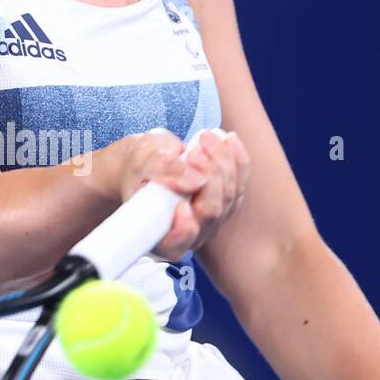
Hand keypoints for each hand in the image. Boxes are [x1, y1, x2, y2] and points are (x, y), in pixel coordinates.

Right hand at [118, 126, 250, 262]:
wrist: (146, 163)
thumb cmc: (138, 166)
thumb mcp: (141, 160)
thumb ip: (162, 168)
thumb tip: (194, 179)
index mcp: (159, 236)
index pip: (177, 243)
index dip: (184, 228)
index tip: (181, 204)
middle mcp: (190, 235)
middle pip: (211, 212)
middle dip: (208, 176)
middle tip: (194, 149)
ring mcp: (212, 220)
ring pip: (230, 195)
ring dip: (222, 161)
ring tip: (205, 136)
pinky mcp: (227, 201)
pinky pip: (241, 181)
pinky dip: (237, 158)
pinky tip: (229, 139)